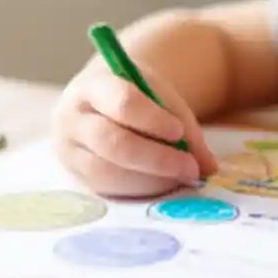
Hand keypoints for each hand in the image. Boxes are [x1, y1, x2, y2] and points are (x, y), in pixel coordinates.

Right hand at [53, 61, 217, 197]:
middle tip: (189, 168)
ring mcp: (69, 150)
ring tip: (180, 178)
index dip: (152, 119)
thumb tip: (208, 167)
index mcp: (94, 86)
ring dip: (149, 180)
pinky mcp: (76, 175)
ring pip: (105, 172)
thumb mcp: (160, 97)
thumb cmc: (137, 96)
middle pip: (110, 142)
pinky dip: (138, 190)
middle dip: (155, 159)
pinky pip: (106, 189)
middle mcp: (73, 118)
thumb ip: (184, 126)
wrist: (102, 100)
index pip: (122, 102)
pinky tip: (162, 185)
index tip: (179, 132)